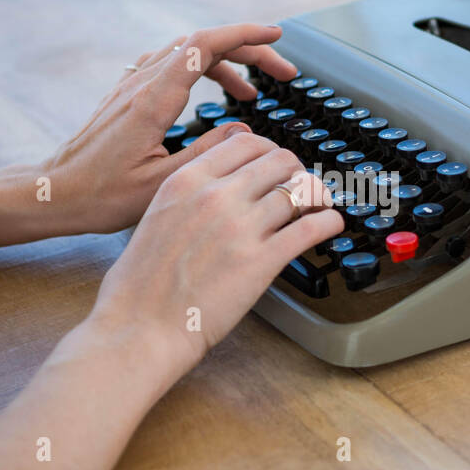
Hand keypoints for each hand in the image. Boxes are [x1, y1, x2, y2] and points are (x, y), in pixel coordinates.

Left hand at [36, 23, 299, 235]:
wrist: (56, 193)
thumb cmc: (101, 196)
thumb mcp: (162, 184)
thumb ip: (207, 154)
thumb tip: (243, 130)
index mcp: (152, 100)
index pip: (204, 46)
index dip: (244, 36)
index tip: (275, 38)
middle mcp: (141, 84)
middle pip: (202, 44)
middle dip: (247, 50)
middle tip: (282, 72)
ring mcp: (131, 85)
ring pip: (187, 53)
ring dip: (226, 62)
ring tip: (252, 91)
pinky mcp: (127, 95)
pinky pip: (171, 65)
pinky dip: (202, 71)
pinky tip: (214, 94)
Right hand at [89, 132, 343, 371]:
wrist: (138, 326)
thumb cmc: (140, 283)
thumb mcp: (157, 215)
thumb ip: (190, 192)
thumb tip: (222, 184)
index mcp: (187, 180)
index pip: (246, 142)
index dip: (270, 153)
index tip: (276, 167)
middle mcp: (216, 195)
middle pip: (279, 160)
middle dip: (296, 171)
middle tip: (299, 189)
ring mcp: (241, 227)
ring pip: (300, 188)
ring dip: (316, 196)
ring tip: (317, 208)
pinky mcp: (262, 260)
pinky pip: (312, 227)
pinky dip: (330, 221)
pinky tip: (331, 225)